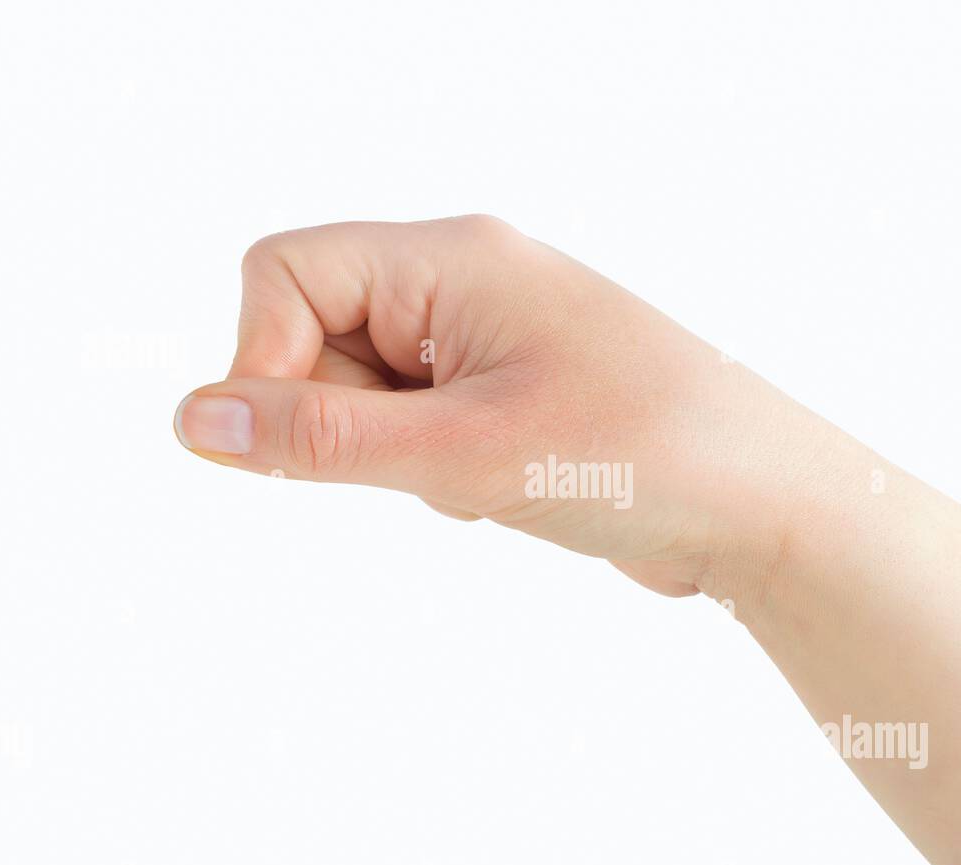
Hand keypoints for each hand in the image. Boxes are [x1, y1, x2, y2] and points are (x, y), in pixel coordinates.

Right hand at [174, 215, 793, 598]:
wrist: (766, 509)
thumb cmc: (641, 456)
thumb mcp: (462, 452)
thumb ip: (320, 436)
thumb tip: (194, 418)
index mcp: (453, 260)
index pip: (283, 273)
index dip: (261, 360)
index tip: (295, 445)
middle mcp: (467, 286)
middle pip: (321, 336)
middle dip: (351, 422)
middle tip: (438, 460)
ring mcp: (493, 345)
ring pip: (371, 399)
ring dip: (404, 459)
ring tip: (498, 475)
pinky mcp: (514, 401)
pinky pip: (423, 435)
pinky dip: (445, 477)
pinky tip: (517, 492)